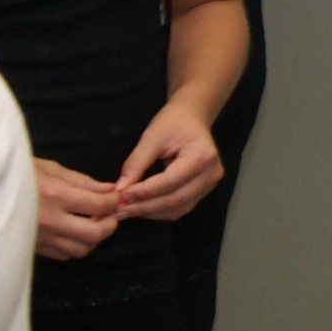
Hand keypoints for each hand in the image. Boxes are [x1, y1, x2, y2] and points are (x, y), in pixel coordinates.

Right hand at [34, 159, 125, 260]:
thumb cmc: (15, 172)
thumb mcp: (48, 167)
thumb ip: (81, 181)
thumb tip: (108, 190)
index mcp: (54, 195)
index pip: (98, 206)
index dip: (113, 202)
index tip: (115, 197)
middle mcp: (49, 220)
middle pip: (94, 234)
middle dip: (110, 225)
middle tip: (110, 215)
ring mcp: (41, 238)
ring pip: (81, 250)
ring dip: (94, 238)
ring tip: (92, 223)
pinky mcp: (33, 249)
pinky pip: (64, 255)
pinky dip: (75, 246)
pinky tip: (73, 233)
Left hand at [113, 105, 223, 223]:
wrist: (192, 118)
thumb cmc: (173, 123)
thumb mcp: (152, 137)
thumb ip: (136, 163)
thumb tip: (120, 190)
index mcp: (202, 156)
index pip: (170, 181)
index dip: (144, 191)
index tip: (121, 196)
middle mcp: (211, 174)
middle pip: (175, 200)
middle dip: (145, 206)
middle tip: (120, 210)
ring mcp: (210, 185)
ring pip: (178, 210)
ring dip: (150, 213)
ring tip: (127, 211)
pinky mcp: (203, 192)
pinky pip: (180, 208)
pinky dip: (159, 212)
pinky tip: (141, 208)